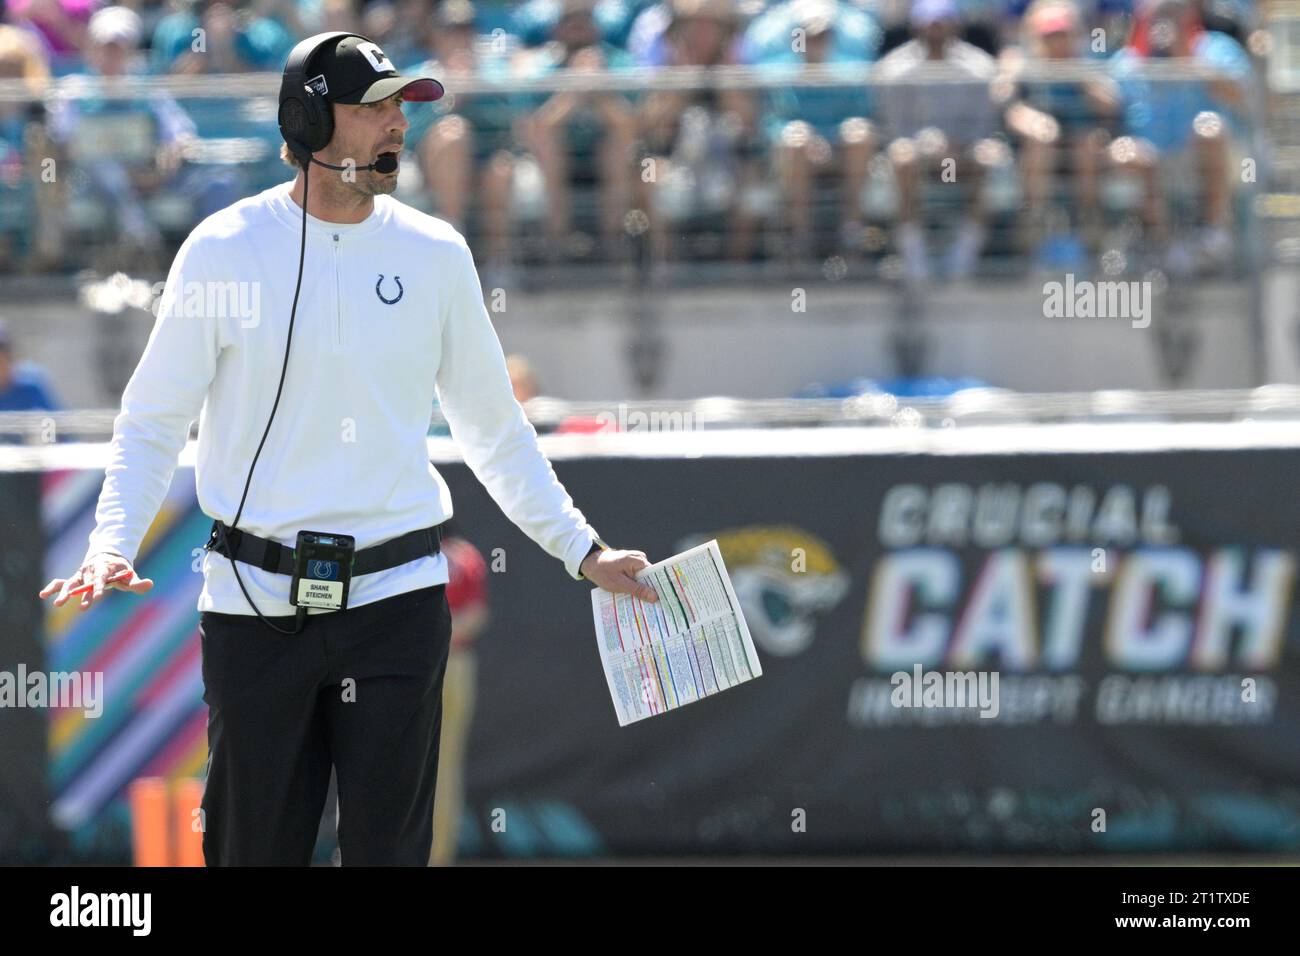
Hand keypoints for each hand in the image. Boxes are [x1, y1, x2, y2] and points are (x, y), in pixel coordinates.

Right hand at [39, 552, 153, 611]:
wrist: (107, 557)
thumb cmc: (120, 571)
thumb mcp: (130, 575)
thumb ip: (137, 583)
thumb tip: (149, 584)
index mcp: (105, 568)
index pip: (102, 578)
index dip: (100, 587)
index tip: (99, 597)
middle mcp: (90, 571)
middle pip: (86, 583)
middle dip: (83, 595)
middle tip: (83, 608)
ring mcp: (81, 575)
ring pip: (70, 583)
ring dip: (64, 593)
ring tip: (58, 604)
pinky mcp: (74, 579)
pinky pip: (61, 582)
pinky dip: (53, 587)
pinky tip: (43, 595)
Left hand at [581, 548, 657, 602]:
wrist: (590, 564)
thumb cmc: (603, 572)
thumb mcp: (620, 584)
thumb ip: (637, 590)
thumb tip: (654, 597)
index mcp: (638, 560)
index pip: (654, 575)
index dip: (658, 588)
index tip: (662, 601)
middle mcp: (640, 559)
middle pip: (650, 578)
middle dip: (649, 591)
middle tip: (653, 607)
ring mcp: (635, 562)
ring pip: (643, 579)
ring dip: (642, 590)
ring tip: (645, 605)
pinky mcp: (631, 566)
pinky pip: (637, 577)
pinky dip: (636, 586)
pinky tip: (636, 597)